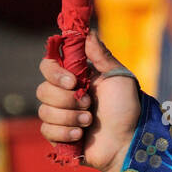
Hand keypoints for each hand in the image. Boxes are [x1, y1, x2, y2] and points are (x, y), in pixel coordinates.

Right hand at [37, 32, 140, 171]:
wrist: (129, 140)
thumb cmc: (128, 108)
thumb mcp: (119, 77)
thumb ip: (101, 55)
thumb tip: (87, 31)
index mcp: (76, 78)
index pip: (48, 66)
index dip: (54, 73)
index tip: (72, 81)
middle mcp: (64, 95)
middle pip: (42, 90)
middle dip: (67, 100)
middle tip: (89, 105)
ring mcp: (60, 115)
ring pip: (44, 111)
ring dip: (70, 117)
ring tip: (90, 122)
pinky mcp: (57, 135)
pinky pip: (46, 130)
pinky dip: (64, 132)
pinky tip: (80, 135)